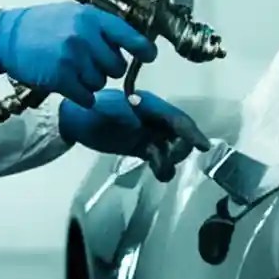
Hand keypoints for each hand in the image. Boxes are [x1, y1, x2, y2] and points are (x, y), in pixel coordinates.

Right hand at [0, 3, 157, 107]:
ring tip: (72, 69)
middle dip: (107, 69)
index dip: (144, 48)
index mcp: (91, 18)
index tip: (150, 56)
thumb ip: (99, 26)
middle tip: (88, 63)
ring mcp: (73, 57)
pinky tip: (68, 84)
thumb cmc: (42, 25)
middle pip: (117, 66)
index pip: (129, 35)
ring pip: (101, 83)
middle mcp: (85, 35)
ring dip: (90, 82)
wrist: (7, 36)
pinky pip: (86, 96)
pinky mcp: (61, 77)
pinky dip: (80, 96)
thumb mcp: (73, 15)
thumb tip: (129, 42)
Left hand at [59, 89, 210, 181]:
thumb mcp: (109, 110)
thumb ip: (127, 114)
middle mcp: (154, 119)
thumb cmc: (91, 112)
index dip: (191, 132)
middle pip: (179, 135)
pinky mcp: (142, 147)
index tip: (204, 147)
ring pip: (171, 149)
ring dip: (170, 161)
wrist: (74, 122)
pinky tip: (157, 173)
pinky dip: (162, 167)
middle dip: (179, 149)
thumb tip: (142, 124)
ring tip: (159, 169)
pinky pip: (160, 158)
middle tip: (166, 159)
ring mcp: (149, 134)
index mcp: (149, 106)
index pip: (176, 119)